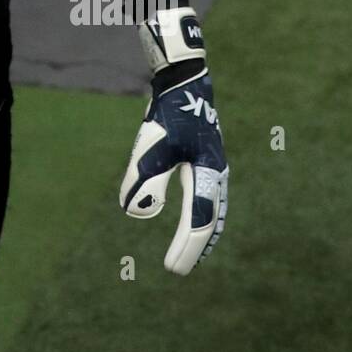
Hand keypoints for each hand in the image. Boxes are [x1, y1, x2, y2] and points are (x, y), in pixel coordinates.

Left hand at [119, 7, 228, 275]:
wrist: (184, 81)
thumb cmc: (169, 113)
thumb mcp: (152, 145)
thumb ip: (145, 178)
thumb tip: (136, 212)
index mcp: (207, 174)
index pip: (198, 221)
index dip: (186, 247)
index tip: (172, 268)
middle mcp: (215, 174)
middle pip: (210, 220)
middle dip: (195, 247)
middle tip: (179, 270)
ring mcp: (213, 166)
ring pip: (212, 210)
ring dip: (201, 234)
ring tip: (190, 253)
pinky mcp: (204, 158)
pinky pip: (207, 196)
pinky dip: (202, 215)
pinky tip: (194, 219)